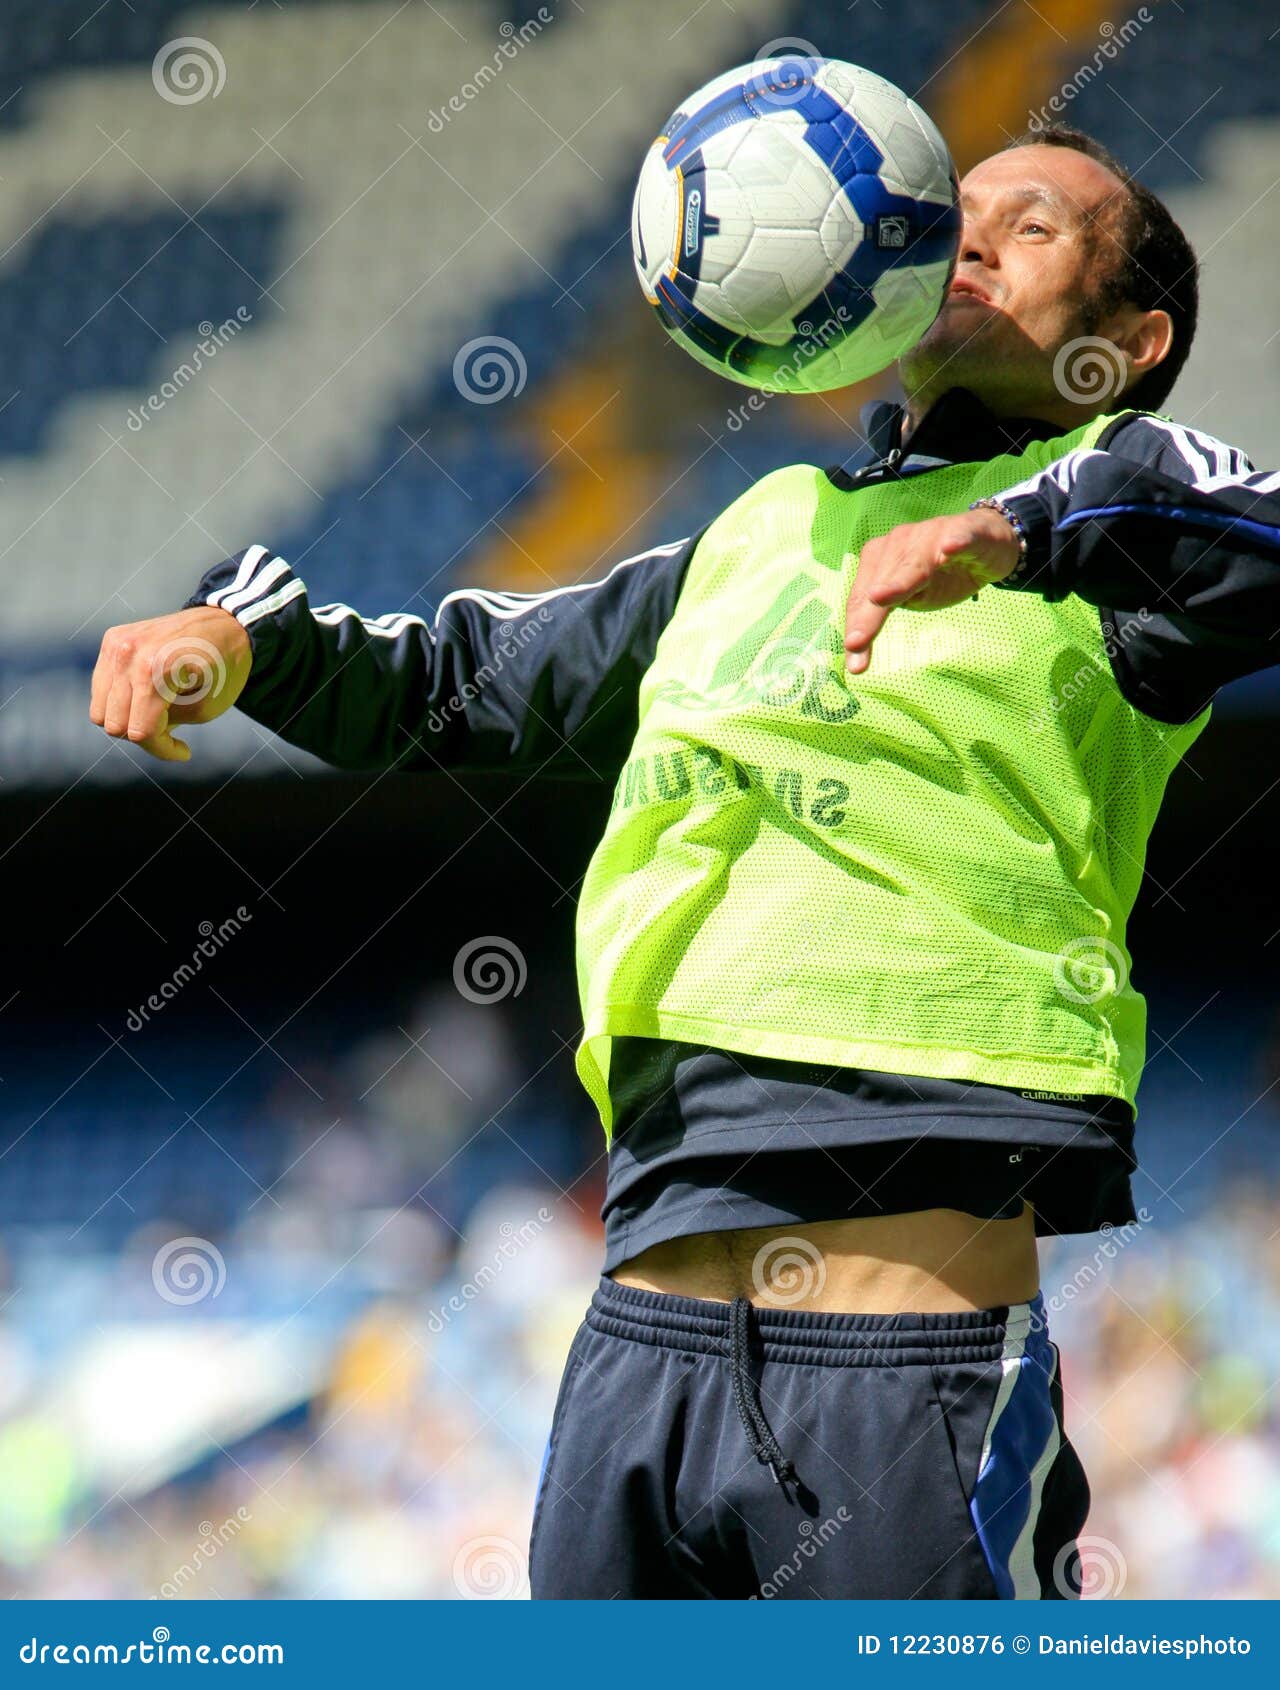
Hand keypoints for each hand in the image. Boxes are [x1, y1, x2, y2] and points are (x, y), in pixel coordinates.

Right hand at [90, 605, 252, 761]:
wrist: (224, 626)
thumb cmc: (221, 671)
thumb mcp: (203, 710)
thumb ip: (164, 728)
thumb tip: (135, 734)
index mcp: (157, 670)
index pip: (141, 731)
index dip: (163, 749)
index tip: (185, 751)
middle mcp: (130, 654)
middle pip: (115, 725)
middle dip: (145, 735)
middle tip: (171, 729)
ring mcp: (117, 644)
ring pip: (100, 711)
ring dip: (128, 719)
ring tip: (157, 713)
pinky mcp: (112, 640)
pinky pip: (101, 688)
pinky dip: (120, 699)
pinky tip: (146, 695)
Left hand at [844, 506, 1021, 673]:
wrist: (990, 543)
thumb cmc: (943, 574)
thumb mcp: (914, 598)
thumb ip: (885, 611)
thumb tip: (856, 641)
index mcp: (881, 559)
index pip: (863, 597)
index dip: (857, 628)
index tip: (854, 665)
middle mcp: (901, 542)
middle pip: (881, 583)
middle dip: (868, 615)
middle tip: (855, 644)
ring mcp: (932, 534)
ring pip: (914, 562)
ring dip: (898, 581)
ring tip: (880, 598)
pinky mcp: (967, 531)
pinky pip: (960, 536)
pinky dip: (956, 542)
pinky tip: (950, 548)